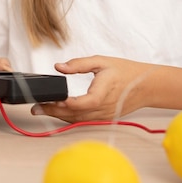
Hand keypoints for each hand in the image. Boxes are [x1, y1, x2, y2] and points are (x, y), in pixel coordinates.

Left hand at [31, 55, 154, 121]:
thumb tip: (58, 66)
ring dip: (59, 116)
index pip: (81, 103)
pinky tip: (57, 113)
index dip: (63, 104)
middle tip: (35, 108)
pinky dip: (69, 118)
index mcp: (103, 93)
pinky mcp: (104, 118)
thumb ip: (78, 64)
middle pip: (75, 115)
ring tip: (41, 110)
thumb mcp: (101, 61)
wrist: (146, 85)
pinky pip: (84, 121)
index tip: (48, 99)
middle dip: (53, 112)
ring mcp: (104, 115)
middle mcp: (103, 108)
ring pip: (78, 120)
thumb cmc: (124, 71)